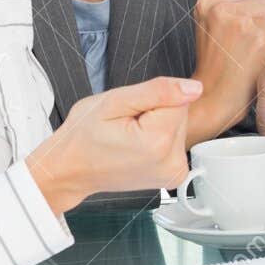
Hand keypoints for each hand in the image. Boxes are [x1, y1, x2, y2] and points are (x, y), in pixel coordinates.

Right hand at [29, 77, 200, 215]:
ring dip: (155, 126)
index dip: (151, 99)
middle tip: (125, 125)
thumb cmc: (83, 136)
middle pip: (180, 113)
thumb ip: (158, 91)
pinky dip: (158, 139)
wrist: (70, 170)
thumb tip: (195, 89)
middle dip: (154, 112)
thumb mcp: (114, 101)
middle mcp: (171, 162)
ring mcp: (173, 173)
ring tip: (128, 137)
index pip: (178, 97)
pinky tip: (136, 148)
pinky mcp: (173, 176)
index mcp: (158, 141)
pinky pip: (175, 142)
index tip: (129, 113)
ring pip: (178, 126)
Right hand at [188, 0, 264, 142]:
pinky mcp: (260, 40)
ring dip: (263, 43)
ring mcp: (242, 24)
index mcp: (207, 3)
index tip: (229, 36)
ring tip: (242, 58)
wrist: (211, 99)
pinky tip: (252, 66)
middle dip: (256, 25)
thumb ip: (237, 6)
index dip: (244, 17)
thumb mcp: (213, 28)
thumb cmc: (214, 67)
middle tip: (236, 48)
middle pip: (263, 6)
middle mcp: (223, 9)